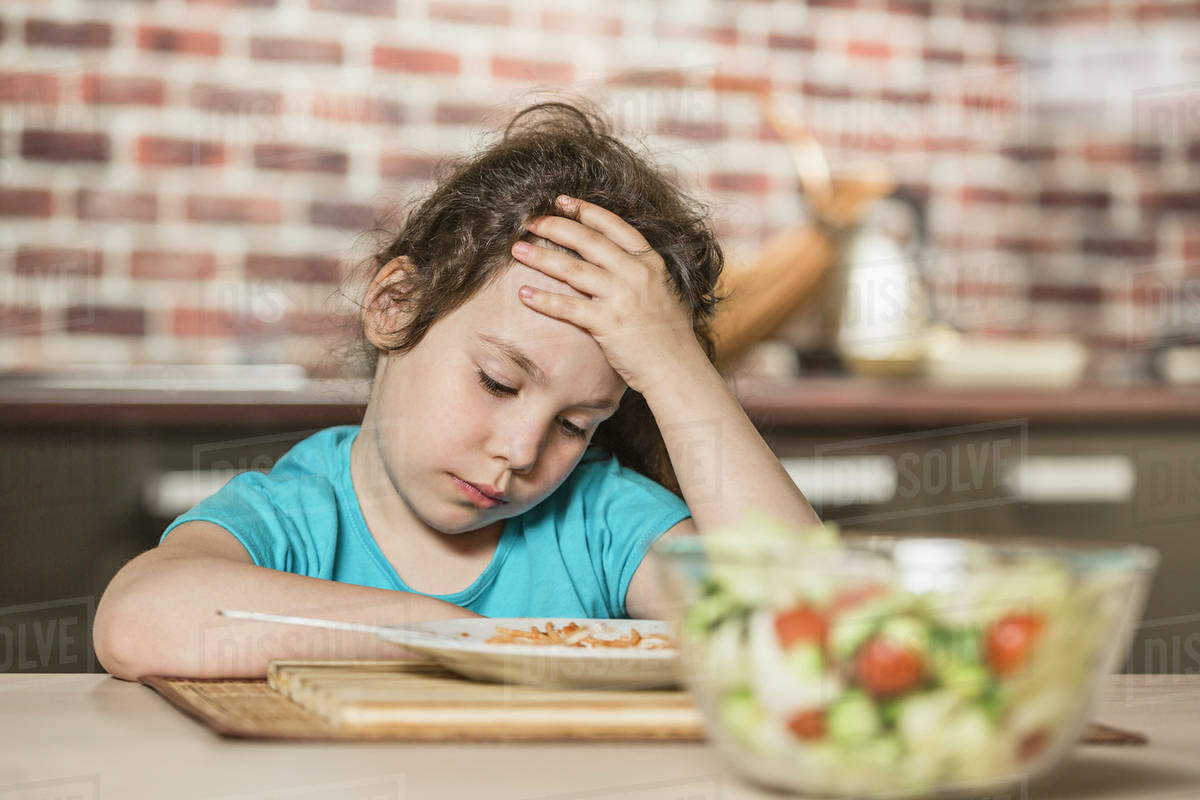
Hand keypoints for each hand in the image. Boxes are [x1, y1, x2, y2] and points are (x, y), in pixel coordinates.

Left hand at [511, 195, 702, 395]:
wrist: (677, 368)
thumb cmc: (670, 335)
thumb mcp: (665, 291)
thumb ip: (642, 272)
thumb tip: (619, 260)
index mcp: (650, 262)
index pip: (614, 226)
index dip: (586, 211)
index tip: (562, 201)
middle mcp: (636, 274)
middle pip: (588, 241)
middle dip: (555, 226)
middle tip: (530, 220)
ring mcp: (621, 297)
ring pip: (572, 269)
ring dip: (541, 257)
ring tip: (517, 249)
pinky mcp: (607, 323)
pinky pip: (568, 307)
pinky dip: (544, 299)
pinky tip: (524, 293)